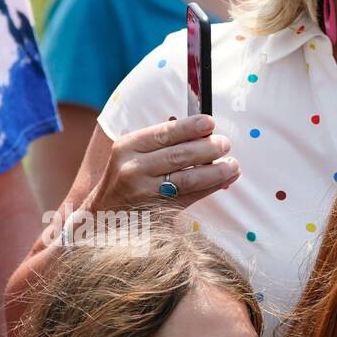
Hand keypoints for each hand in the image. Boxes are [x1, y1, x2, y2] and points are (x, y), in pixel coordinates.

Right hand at [83, 114, 238, 213]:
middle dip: (207, 148)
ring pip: (187, 179)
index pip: (163, 133)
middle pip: (178, 155)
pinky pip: (189, 198)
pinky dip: (209, 188)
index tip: (210, 122)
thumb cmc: (126, 179)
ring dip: (215, 171)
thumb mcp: (133, 155)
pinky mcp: (157, 212)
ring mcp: (145, 193)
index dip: (189, 127)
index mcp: (127, 147)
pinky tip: (224, 181)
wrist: (104, 214)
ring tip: (233, 165)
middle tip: (225, 144)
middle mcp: (133, 168)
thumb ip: (162, 144)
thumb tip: (203, 133)